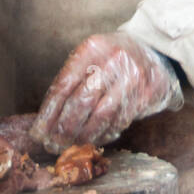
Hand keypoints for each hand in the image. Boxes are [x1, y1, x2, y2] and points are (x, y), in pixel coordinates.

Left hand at [31, 33, 183, 153]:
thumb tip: (46, 119)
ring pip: (101, 115)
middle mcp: (112, 60)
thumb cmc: (112, 59)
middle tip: (53, 144)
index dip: (49, 113)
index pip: (64, 85)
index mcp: (91, 48)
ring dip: (84, 135)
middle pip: (81, 101)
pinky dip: (104, 134)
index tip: (38, 132)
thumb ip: (72, 81)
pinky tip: (94, 139)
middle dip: (64, 128)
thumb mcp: (91, 57)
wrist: (155, 51)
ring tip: (72, 145)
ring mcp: (132, 77)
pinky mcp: (146, 93)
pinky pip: (120, 121)